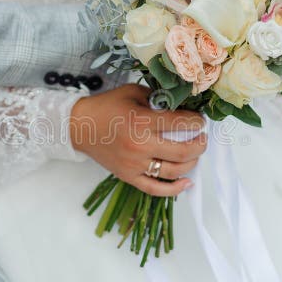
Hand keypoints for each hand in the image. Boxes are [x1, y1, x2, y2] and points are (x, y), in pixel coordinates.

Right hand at [69, 84, 206, 196]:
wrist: (79, 127)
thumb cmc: (107, 107)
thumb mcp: (133, 92)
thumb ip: (158, 98)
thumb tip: (183, 105)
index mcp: (141, 121)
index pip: (180, 124)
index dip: (197, 122)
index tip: (200, 121)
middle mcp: (139, 145)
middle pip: (183, 151)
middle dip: (200, 144)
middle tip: (202, 138)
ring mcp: (134, 164)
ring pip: (174, 171)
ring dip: (192, 163)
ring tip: (194, 154)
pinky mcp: (129, 177)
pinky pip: (156, 189)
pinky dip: (175, 189)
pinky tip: (187, 182)